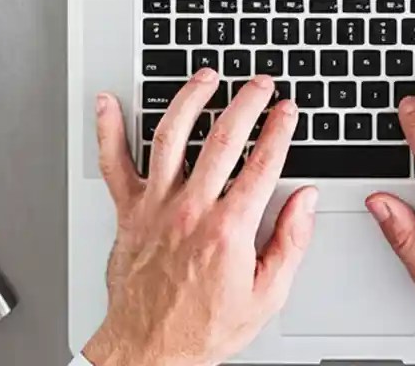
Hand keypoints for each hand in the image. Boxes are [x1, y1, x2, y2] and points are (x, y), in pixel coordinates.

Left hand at [83, 71, 317, 365]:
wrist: (149, 351)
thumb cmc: (203, 328)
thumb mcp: (267, 296)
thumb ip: (290, 242)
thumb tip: (305, 201)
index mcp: (229, 230)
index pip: (262, 163)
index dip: (280, 130)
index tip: (288, 111)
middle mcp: (191, 210)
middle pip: (222, 139)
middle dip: (247, 102)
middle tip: (260, 85)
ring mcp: (156, 207)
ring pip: (172, 137)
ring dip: (191, 99)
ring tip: (207, 77)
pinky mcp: (128, 212)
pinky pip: (114, 164)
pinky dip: (109, 130)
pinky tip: (108, 104)